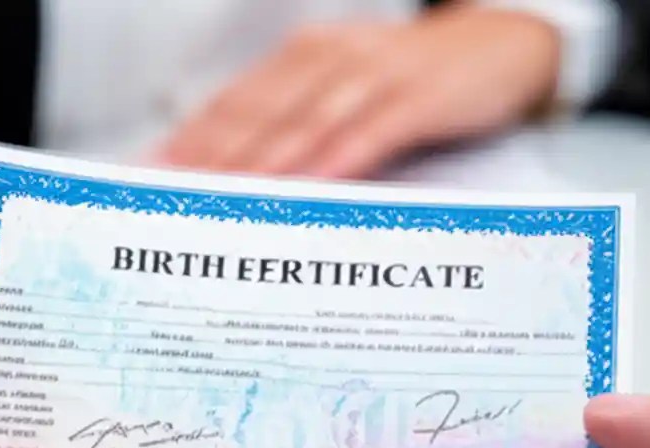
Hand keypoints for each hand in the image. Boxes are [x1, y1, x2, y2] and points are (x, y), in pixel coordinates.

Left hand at [156, 6, 560, 179]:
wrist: (497, 45)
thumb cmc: (407, 81)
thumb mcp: (344, 88)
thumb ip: (295, 118)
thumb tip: (234, 166)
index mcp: (302, 58)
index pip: (234, 102)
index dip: (191, 140)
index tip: (152, 176)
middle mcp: (330, 60)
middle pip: (261, 116)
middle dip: (214, 159)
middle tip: (176, 199)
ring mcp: (375, 76)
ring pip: (307, 125)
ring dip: (265, 165)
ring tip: (228, 200)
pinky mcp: (419, 98)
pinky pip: (372, 133)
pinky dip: (340, 159)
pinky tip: (313, 185)